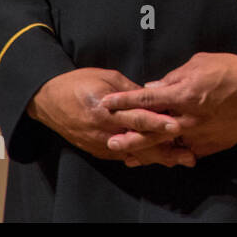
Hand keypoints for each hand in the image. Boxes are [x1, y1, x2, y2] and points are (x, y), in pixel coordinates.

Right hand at [27, 67, 189, 164]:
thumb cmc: (78, 83)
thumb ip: (130, 90)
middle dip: (165, 149)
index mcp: (105, 110)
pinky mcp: (98, 150)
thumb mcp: (107, 77)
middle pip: (139, 143)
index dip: (157, 123)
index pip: (136, 118)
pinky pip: (124, 155)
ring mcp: (100, 143)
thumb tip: (153, 95)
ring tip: (181, 159)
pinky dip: (142, 156)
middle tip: (188, 154)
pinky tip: (160, 158)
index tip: (176, 126)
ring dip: (158, 156)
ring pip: (134, 153)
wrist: (48, 100)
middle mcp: (104, 131)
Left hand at [99, 52, 236, 160]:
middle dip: (127, 134)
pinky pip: (186, 151)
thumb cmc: (232, 71)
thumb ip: (175, 76)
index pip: (145, 98)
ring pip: (166, 145)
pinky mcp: (209, 145)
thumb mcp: (201, 63)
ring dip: (146, 150)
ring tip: (129, 156)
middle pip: (149, 129)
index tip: (106, 103)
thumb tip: (156, 85)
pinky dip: (173, 154)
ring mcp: (198, 134)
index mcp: (183, 93)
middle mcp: (186, 117)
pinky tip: (162, 158)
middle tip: (109, 140)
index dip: (124, 101)